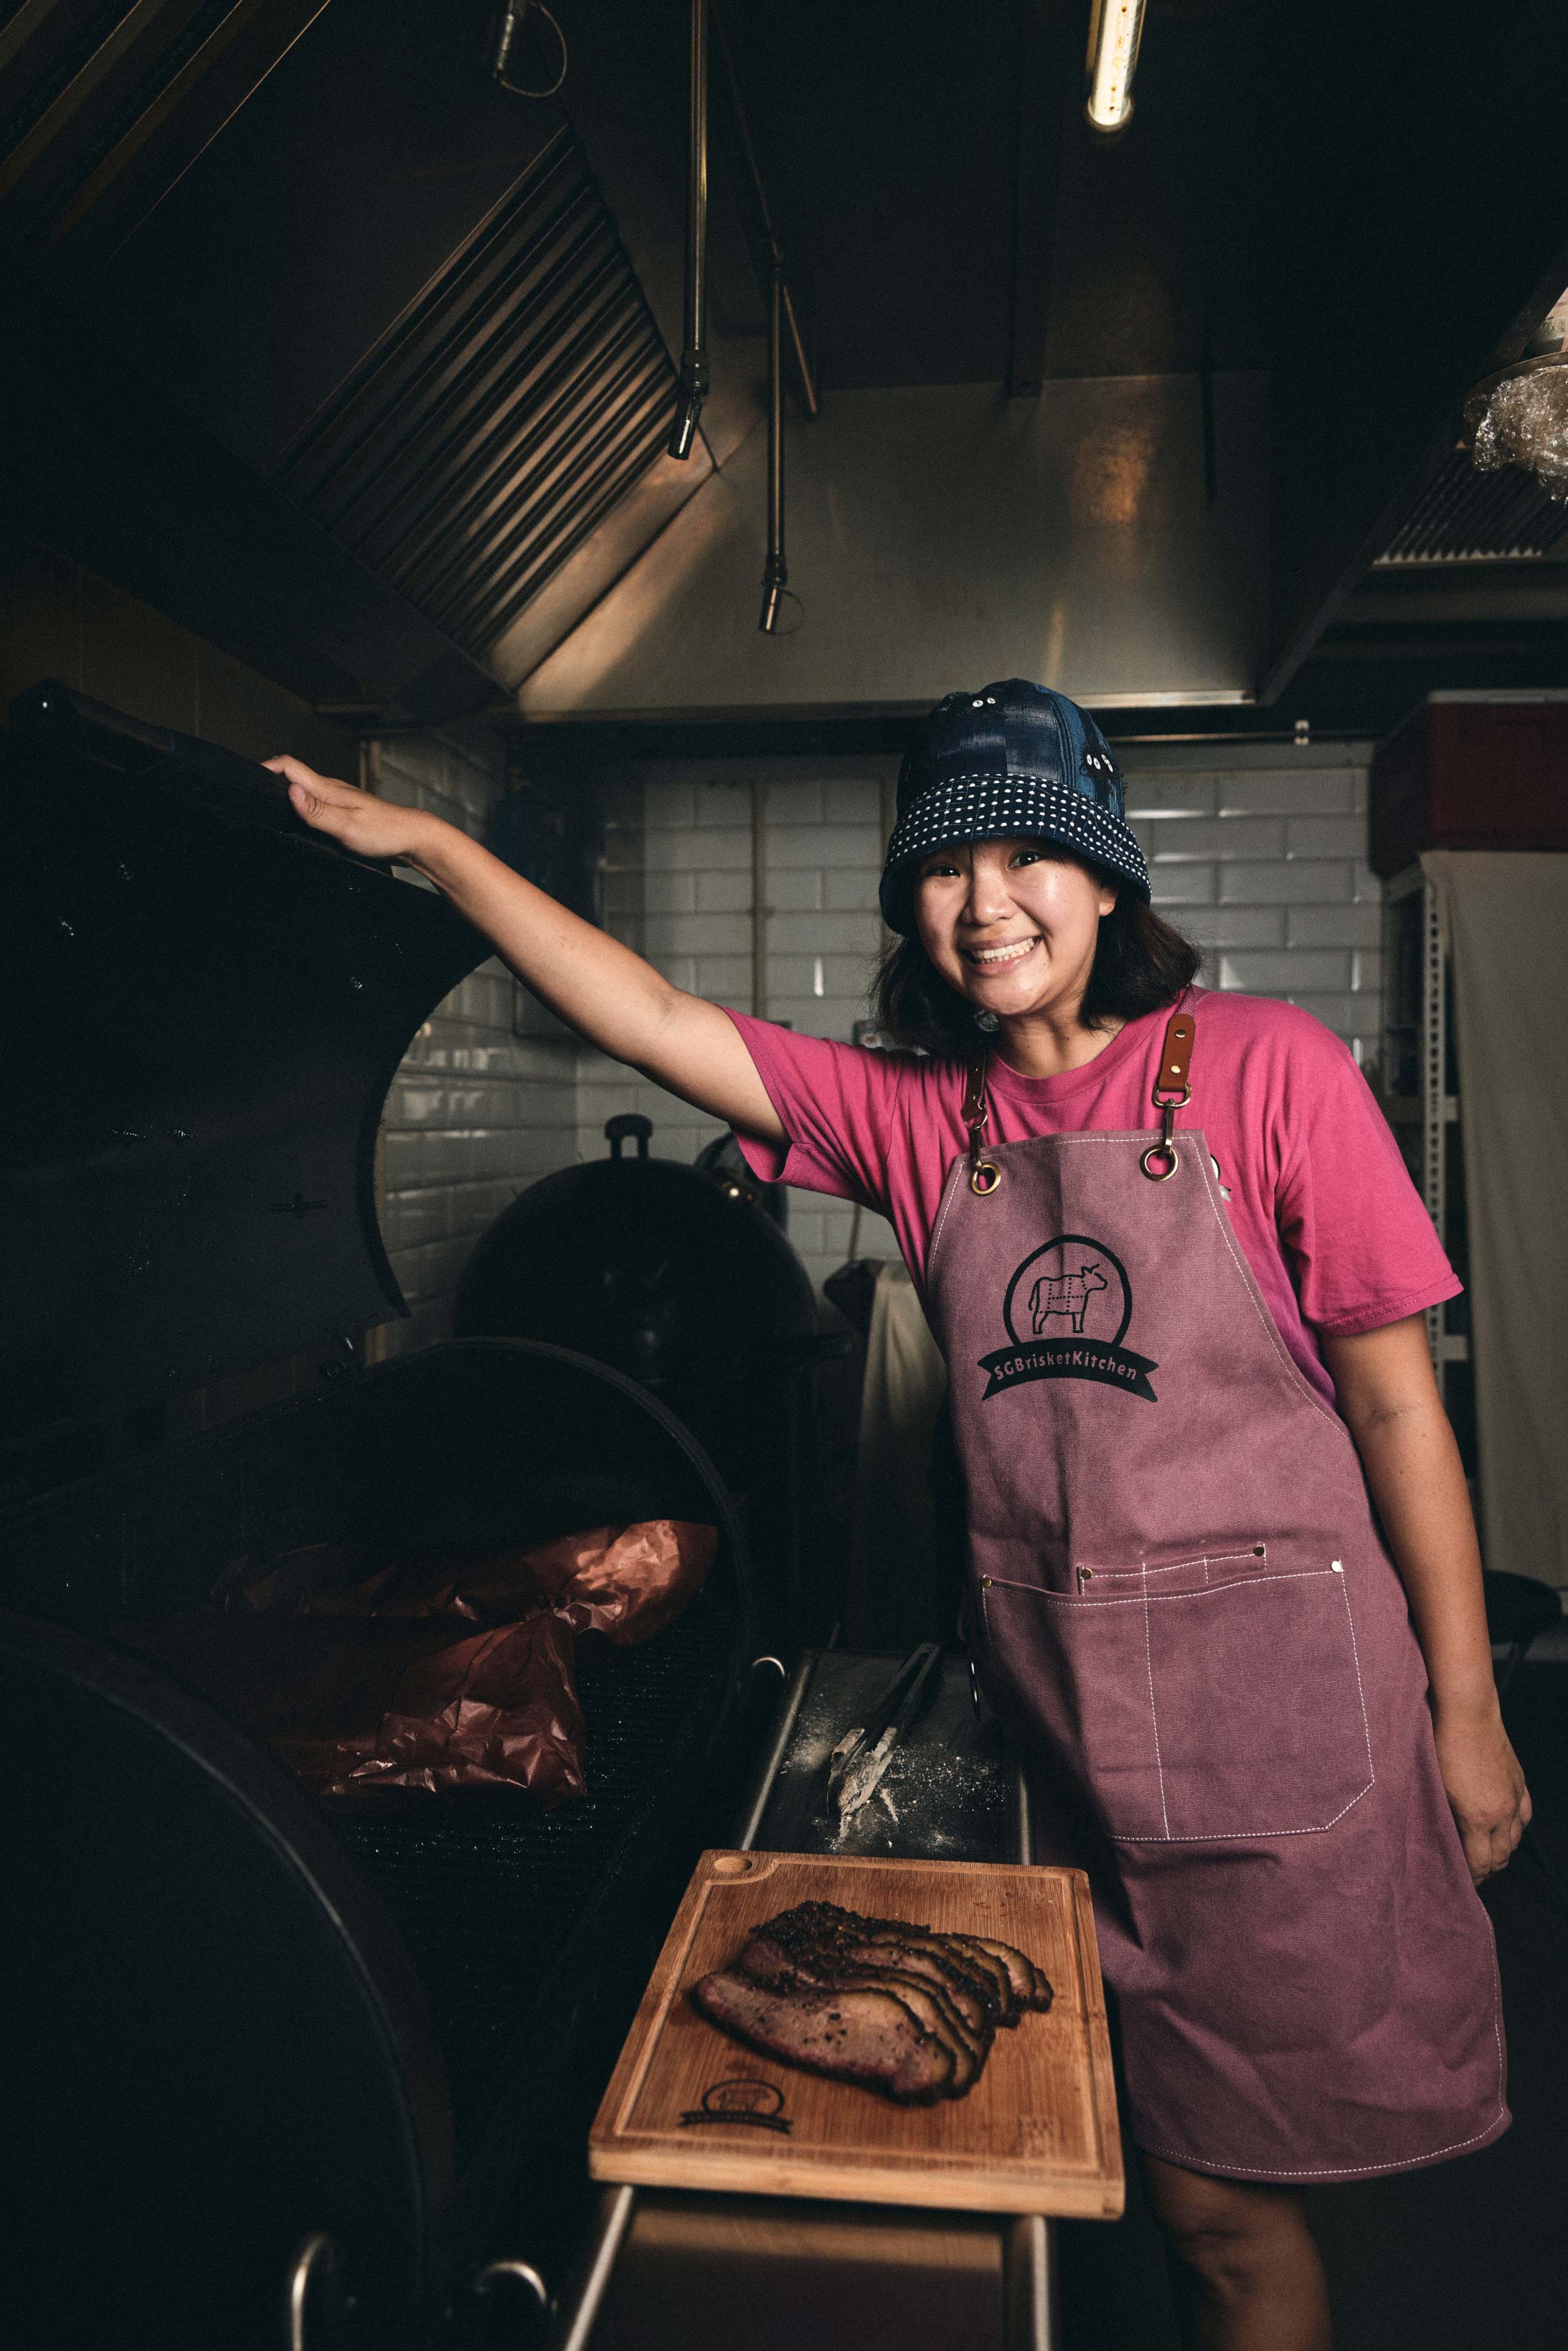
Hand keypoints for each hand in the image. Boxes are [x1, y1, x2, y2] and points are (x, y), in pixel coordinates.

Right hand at [263, 755, 443, 865]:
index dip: (266, 767)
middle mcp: (332, 789)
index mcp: (328, 788)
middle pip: (294, 775)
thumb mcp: (346, 825)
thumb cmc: (385, 833)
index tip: (249, 777)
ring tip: (273, 806)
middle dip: (272, 780)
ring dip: (288, 794)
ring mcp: (340, 799)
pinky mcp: (346, 811)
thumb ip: (316, 811)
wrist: (414, 839)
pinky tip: (303, 820)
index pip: (289, 766)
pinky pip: (318, 804)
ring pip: (306, 790)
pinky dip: (304, 807)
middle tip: (255, 793)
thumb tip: (290, 791)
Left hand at [1432, 1704, 1531, 1882]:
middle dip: (1488, 1870)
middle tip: (1473, 1874)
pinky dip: (1515, 1828)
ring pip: (1516, 1838)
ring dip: (1502, 1851)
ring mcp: (1514, 1796)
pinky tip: (1506, 1828)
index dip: (1472, 1878)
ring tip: (1487, 1856)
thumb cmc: (1441, 1746)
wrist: (1467, 1713)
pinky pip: (1524, 1815)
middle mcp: (1502, 1812)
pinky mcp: (1519, 1782)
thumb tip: (1445, 1837)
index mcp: (1477, 1818)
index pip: (1480, 1863)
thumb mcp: (1435, 1789)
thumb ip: (1443, 1818)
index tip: (1462, 1883)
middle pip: (1502, 1856)